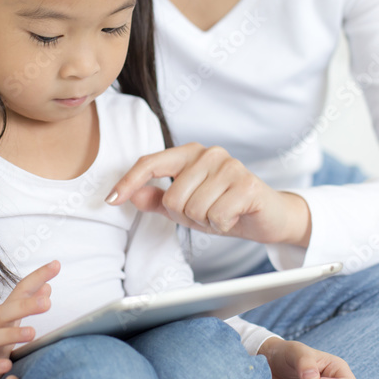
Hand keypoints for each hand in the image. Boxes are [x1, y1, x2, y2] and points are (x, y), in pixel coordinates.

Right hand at [0, 261, 59, 378]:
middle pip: (7, 311)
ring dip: (13, 334)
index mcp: (5, 312)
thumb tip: (47, 287)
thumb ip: (28, 302)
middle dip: (26, 306)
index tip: (56, 264)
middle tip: (47, 302)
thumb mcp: (8, 316)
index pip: (21, 291)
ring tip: (32, 332)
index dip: (38, 277)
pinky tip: (7, 365)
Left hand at [106, 143, 312, 247]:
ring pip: (193, 209)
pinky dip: (222, 225)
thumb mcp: (184, 206)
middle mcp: (208, 153)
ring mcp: (229, 166)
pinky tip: (233, 217)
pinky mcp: (246, 184)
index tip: (111, 199)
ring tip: (221, 213)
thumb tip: (127, 194)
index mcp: (189, 153)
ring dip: (206, 222)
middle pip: (172, 198)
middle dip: (186, 216)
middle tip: (207, 212)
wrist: (267, 217)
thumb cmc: (223, 207)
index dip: (129, 182)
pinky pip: (216, 216)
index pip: (150, 163)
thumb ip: (155, 199)